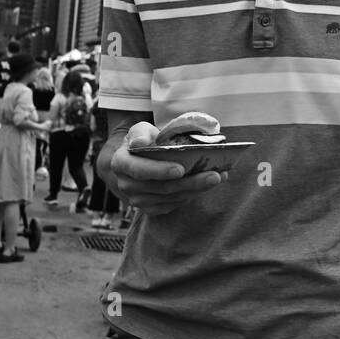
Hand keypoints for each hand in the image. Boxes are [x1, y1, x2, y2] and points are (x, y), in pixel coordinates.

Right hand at [108, 121, 225, 215]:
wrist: (140, 160)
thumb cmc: (144, 141)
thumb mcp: (140, 130)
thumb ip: (139, 133)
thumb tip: (139, 143)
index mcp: (121, 163)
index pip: (139, 170)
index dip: (160, 171)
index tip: (181, 169)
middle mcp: (127, 185)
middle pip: (162, 187)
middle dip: (190, 182)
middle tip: (214, 175)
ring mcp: (138, 200)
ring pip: (172, 198)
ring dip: (197, 189)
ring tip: (218, 178)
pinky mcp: (151, 208)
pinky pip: (174, 205)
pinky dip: (192, 195)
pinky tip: (207, 185)